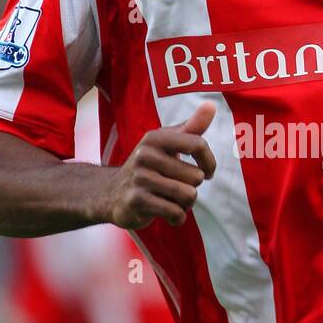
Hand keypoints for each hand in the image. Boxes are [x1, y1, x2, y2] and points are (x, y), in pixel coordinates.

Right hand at [108, 102, 216, 229]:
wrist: (111, 193)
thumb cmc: (149, 167)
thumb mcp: (167, 144)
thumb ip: (191, 127)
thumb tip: (211, 105)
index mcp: (155, 138)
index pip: (197, 144)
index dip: (209, 162)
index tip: (207, 172)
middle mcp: (145, 155)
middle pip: (195, 176)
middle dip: (193, 187)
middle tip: (178, 188)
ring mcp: (140, 178)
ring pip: (188, 195)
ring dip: (186, 204)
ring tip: (174, 200)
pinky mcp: (137, 201)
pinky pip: (176, 212)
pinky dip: (178, 217)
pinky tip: (169, 213)